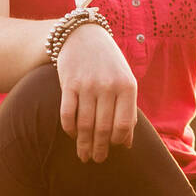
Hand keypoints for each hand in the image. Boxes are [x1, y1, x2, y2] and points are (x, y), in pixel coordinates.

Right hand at [55, 22, 138, 162]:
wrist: (84, 36)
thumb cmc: (109, 63)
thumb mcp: (125, 80)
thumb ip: (128, 109)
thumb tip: (127, 143)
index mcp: (127, 86)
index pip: (124, 124)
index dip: (118, 141)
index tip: (113, 148)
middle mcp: (108, 86)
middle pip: (103, 128)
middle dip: (100, 148)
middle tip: (96, 160)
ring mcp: (88, 85)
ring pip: (85, 124)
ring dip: (83, 144)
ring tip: (83, 155)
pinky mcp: (69, 84)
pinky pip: (67, 114)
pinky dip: (69, 128)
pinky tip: (71, 135)